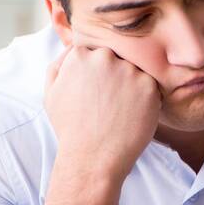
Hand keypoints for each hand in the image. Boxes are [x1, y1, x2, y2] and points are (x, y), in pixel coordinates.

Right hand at [44, 43, 162, 183]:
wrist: (93, 158)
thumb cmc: (70, 128)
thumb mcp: (52, 92)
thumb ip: (60, 63)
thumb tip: (74, 46)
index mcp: (80, 54)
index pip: (96, 52)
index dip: (99, 74)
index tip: (97, 92)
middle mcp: (105, 57)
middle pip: (117, 58)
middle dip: (116, 76)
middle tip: (110, 103)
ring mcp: (129, 70)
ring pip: (135, 71)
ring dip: (132, 86)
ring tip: (120, 111)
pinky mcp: (150, 86)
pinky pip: (152, 86)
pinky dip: (146, 99)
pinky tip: (133, 115)